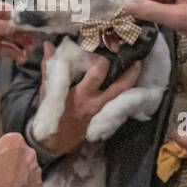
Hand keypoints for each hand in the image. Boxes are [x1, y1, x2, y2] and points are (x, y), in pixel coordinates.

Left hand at [0, 2, 34, 97]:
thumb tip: (14, 24)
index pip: (4, 8)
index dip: (18, 15)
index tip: (31, 21)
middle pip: (11, 22)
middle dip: (23, 30)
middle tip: (34, 37)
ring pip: (12, 36)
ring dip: (22, 43)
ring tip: (28, 50)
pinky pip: (9, 48)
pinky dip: (16, 53)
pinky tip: (20, 58)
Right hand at [34, 41, 143, 156]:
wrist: (54, 141)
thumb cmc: (51, 114)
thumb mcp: (48, 91)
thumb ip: (50, 68)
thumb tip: (48, 45)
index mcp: (81, 95)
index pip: (97, 75)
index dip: (104, 61)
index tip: (107, 48)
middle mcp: (96, 103)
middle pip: (119, 86)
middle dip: (129, 72)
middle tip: (136, 57)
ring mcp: (103, 112)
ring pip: (123, 96)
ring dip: (132, 81)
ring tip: (138, 66)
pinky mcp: (105, 119)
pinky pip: (120, 105)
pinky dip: (127, 94)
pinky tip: (132, 85)